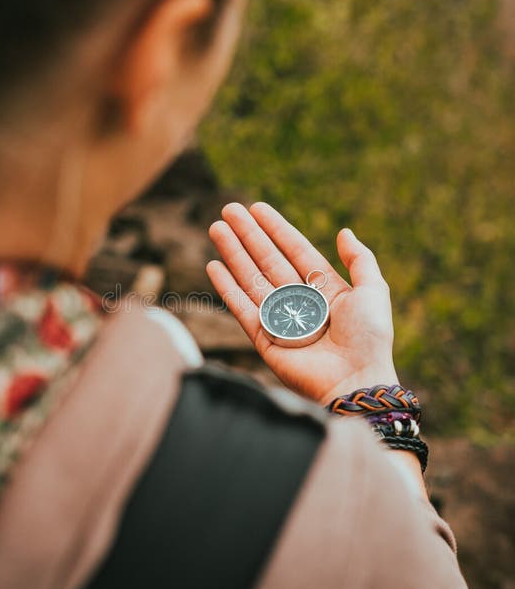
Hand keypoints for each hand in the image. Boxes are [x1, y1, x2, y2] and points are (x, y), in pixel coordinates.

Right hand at [207, 202, 398, 404]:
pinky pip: (242, 308)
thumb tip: (344, 231)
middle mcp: (300, 302)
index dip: (277, 229)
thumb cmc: (369, 338)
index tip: (257, 208)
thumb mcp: (373, 290)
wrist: (355, 381)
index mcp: (326, 289)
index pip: (295, 251)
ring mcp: (281, 320)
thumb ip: (360, 259)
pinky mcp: (265, 340)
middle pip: (268, 261)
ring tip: (216, 228)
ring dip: (233, 253)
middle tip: (228, 209)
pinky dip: (227, 287)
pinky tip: (214, 265)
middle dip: (248, 235)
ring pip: (252, 278)